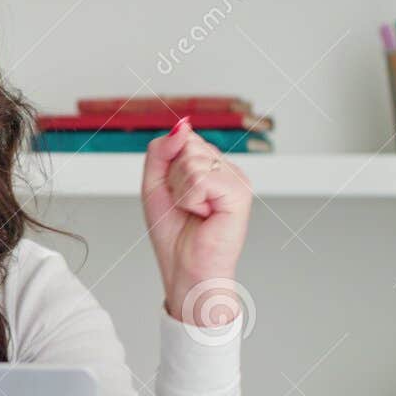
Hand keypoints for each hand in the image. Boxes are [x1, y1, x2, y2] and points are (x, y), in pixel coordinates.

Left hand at [140, 118, 252, 327]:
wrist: (186, 269)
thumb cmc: (174, 232)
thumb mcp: (155, 184)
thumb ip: (162, 150)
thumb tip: (181, 125)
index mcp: (211, 164)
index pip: (182, 138)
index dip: (167, 166)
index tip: (175, 194)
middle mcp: (227, 168)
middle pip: (185, 146)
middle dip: (172, 178)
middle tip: (185, 206)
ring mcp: (236, 178)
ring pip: (190, 161)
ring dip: (181, 192)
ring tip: (195, 212)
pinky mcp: (240, 191)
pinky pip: (199, 178)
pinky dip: (190, 200)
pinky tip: (204, 215)